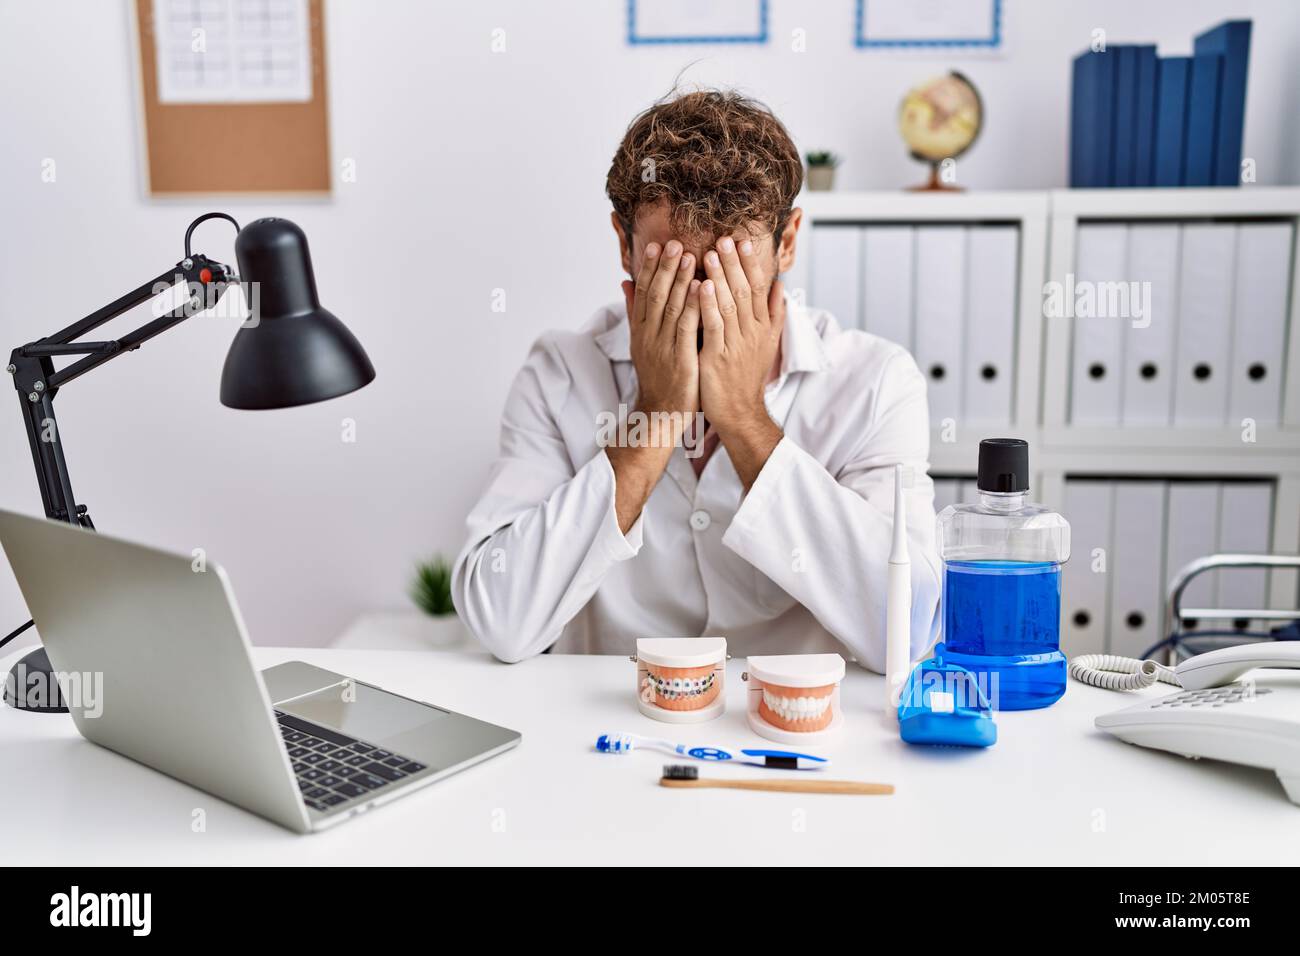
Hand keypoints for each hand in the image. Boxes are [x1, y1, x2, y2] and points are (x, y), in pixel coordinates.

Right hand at [607, 240, 701, 532]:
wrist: (661, 412)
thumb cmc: (658, 375)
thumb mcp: (642, 341)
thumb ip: (635, 311)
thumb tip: (624, 283)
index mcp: (641, 330)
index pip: (643, 293)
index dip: (649, 268)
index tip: (655, 245)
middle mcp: (649, 335)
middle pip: (656, 295)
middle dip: (665, 267)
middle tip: (673, 242)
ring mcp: (664, 347)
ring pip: (671, 307)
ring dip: (680, 280)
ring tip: (689, 255)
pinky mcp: (681, 358)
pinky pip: (687, 328)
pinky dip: (694, 306)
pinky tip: (702, 288)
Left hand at [698, 236, 784, 486]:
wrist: (740, 411)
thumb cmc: (746, 376)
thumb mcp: (767, 343)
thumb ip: (774, 314)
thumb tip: (781, 286)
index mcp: (763, 327)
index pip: (759, 288)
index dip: (750, 264)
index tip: (742, 241)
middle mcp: (752, 332)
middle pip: (745, 291)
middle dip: (734, 263)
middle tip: (725, 238)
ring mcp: (736, 344)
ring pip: (730, 305)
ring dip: (720, 278)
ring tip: (710, 254)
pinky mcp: (718, 357)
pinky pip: (713, 327)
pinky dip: (708, 306)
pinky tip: (700, 287)